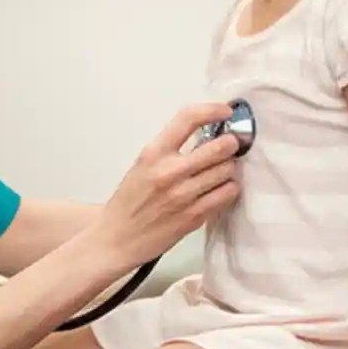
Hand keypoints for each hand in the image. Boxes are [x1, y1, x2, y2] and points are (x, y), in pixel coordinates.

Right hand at [92, 103, 240, 270]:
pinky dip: (229, 187)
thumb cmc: (129, 203)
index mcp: (153, 154)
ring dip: (230, 167)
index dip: (212, 110)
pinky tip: (220, 188)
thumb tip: (206, 135)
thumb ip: (170, 150)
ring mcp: (184, 195)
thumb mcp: (142, 166)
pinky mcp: (194, 216)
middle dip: (231, 144)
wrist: (117, 239)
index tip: (224, 112)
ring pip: (227, 170)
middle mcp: (169, 172)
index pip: (188, 119)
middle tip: (230, 145)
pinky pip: (227, 193)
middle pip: (219, 146)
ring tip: (221, 170)